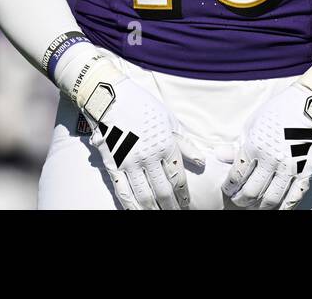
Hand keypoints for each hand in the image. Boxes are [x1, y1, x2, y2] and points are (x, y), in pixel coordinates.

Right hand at [67, 49, 204, 208]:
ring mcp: (129, 162)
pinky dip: (130, 205)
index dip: (183, 195)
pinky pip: (122, 191)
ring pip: (143, 196)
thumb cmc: (142, 105)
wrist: (110, 96)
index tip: (186, 205)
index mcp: (165, 145)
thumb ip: (185, 143)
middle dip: (171, 207)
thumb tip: (201, 162)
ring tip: (159, 215)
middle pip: (162, 191)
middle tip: (176, 214)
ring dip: (153, 210)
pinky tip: (137, 212)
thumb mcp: (169, 120)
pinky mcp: (112, 164)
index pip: (177, 178)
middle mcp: (148, 157)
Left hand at [220, 82, 311, 209]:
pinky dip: (284, 207)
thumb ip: (236, 145)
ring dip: (259, 207)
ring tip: (253, 207)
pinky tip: (277, 209)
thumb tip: (219, 156)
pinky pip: (294, 197)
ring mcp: (289, 168)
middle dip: (241, 199)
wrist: (308, 107)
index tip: (228, 189)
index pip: (237, 176)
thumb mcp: (251, 125)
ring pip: (271, 199)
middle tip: (237, 200)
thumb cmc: (277, 113)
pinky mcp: (305, 172)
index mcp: (255, 147)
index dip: (230, 187)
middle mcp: (271, 161)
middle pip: (252, 191)